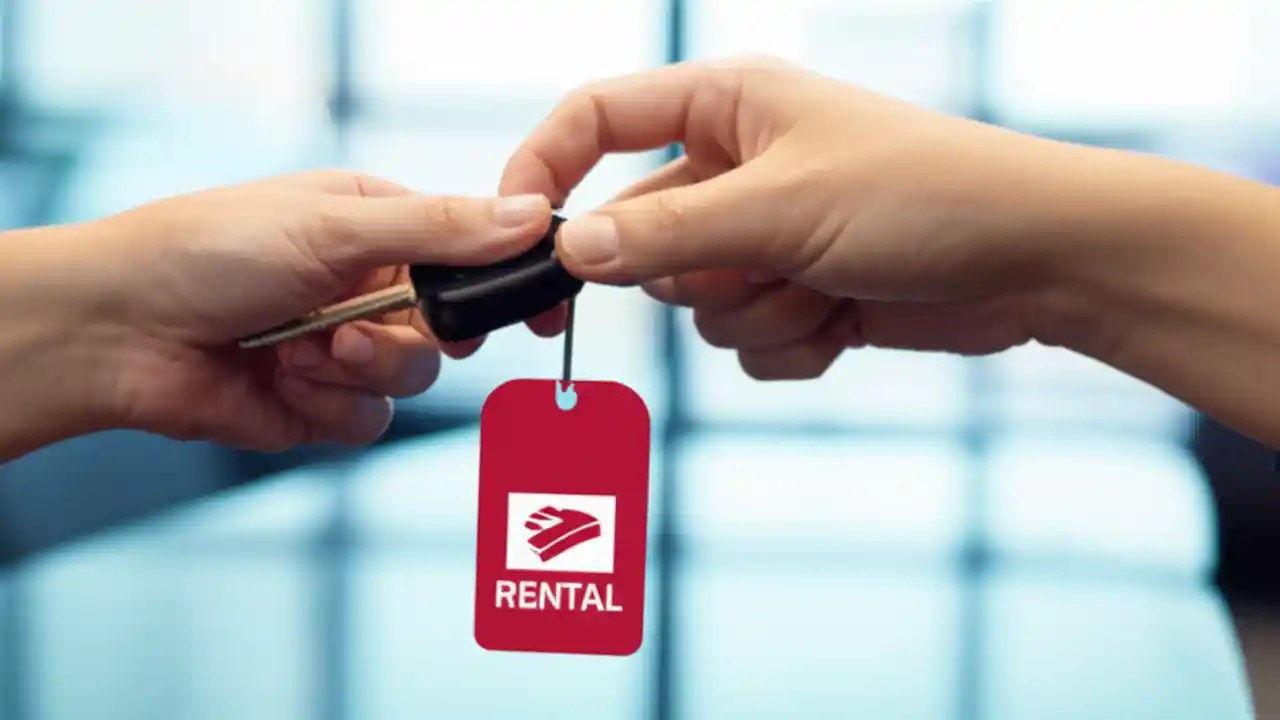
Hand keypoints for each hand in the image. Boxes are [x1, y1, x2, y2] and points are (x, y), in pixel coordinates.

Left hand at [0, 170, 557, 457]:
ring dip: (362, 368)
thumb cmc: (207, 252)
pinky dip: (329, 405)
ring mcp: (346, 349)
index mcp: (377, 226)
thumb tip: (533, 216)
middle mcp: (369, 287)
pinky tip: (280, 380)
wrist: (118, 333)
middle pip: (452, 324)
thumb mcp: (332, 225)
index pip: (469, 250)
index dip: (503, 278)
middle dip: (413, 333)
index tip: (538, 305)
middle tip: (368, 324)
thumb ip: (437, 231)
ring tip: (300, 349)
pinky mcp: (321, 404)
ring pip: (415, 378)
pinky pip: (370, 420)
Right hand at [500, 57, 1099, 379]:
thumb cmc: (924, 196)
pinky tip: (845, 320)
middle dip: (695, 274)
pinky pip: (745, 343)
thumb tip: (570, 252)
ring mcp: (767, 236)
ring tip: (824, 286)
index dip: (546, 169)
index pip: (597, 119)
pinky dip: (787, 345)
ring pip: (693, 304)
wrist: (1036, 262)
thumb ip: (666, 233)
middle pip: (639, 236)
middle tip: (757, 264)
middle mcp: (737, 167)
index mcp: (727, 108)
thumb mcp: (782, 208)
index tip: (519, 237)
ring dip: (754, 314)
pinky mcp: (799, 293)